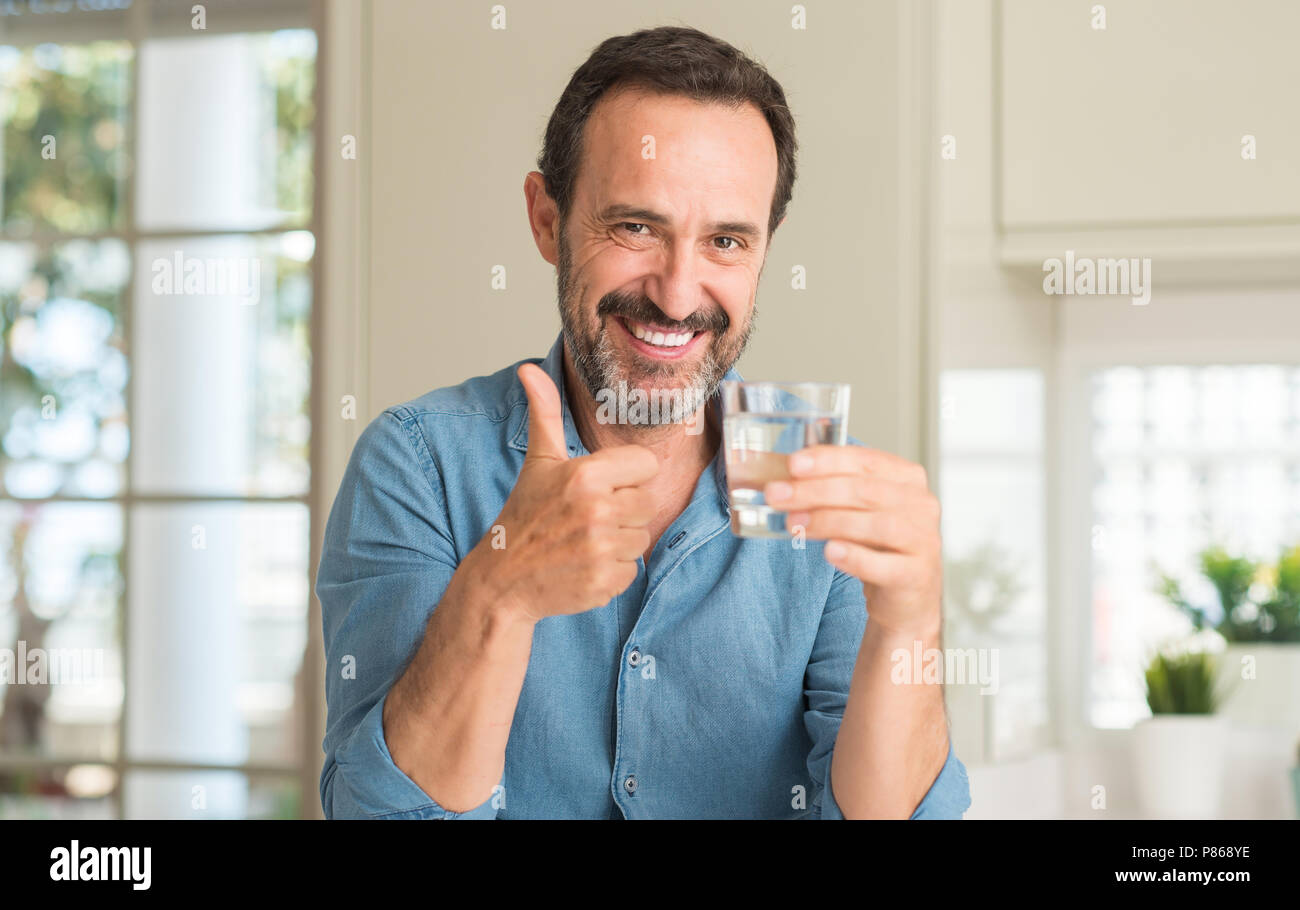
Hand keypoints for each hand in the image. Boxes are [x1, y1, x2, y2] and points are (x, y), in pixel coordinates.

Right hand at [470, 364, 658, 623]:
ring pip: (641, 537)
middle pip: (647, 503)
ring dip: (619, 542)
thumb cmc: (525, 517)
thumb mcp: (538, 462)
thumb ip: (544, 413)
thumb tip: (529, 370)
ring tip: (584, 541)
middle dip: (623, 511)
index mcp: (586, 474)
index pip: (646, 467)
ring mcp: (602, 547)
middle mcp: (598, 509)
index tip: (600, 487)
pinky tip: (585, 565)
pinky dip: (613, 571)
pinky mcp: (606, 581)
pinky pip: (633, 569)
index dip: (626, 477)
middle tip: (587, 518)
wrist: (503, 579)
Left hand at [765, 446, 941, 639]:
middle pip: (864, 491)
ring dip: (828, 521)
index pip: (865, 460)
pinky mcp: (917, 574)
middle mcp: (921, 505)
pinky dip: (855, 557)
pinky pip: (884, 564)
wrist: (905, 595)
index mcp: (907, 478)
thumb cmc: (876, 545)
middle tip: (777, 495)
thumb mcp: (856, 510)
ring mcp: (923, 540)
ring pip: (875, 525)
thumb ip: (827, 489)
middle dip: (815, 491)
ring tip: (794, 523)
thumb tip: (777, 477)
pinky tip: (829, 552)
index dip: (828, 460)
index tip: (793, 464)